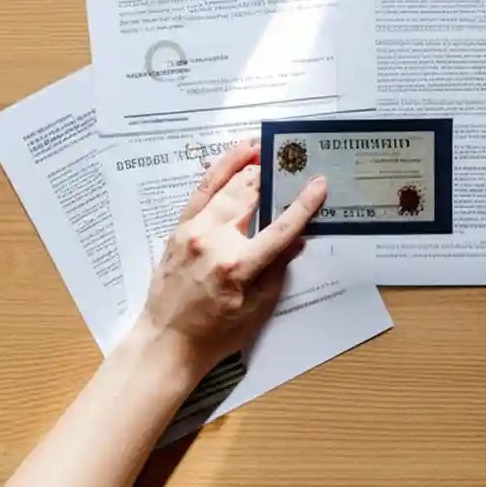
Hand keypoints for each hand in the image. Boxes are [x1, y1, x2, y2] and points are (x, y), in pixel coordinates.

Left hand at [141, 141, 326, 377]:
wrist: (167, 340)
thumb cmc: (215, 333)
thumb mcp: (257, 309)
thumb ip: (277, 269)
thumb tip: (296, 239)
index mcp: (238, 265)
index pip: (280, 228)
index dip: (303, 204)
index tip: (319, 184)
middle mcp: (214, 241)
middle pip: (250, 196)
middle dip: (273, 175)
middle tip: (291, 157)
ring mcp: (193, 231)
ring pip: (225, 186)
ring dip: (246, 164)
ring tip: (263, 146)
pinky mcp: (180, 229)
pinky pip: (201, 192)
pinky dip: (218, 170)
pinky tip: (233, 157)